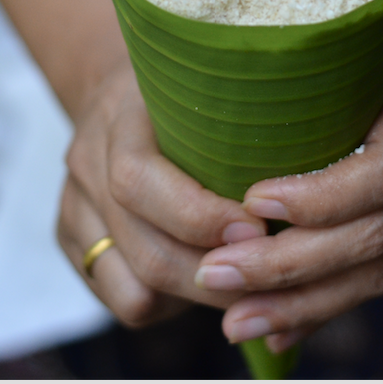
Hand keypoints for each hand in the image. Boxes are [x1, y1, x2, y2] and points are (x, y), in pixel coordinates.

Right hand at [57, 58, 268, 326]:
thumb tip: (309, 168)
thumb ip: (235, 114)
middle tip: (272, 274)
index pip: (138, 178)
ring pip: (133, 288)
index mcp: (117, 118)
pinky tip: (204, 280)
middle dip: (215, 274)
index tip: (257, 225)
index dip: (198, 215)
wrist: (110, 92)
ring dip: (198, 298)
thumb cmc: (176, 89)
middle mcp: (87, 166)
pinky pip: (123, 300)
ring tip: (248, 285)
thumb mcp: (201, 80)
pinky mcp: (74, 244)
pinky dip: (169, 303)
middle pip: (144, 249)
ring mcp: (73, 209)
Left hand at [192, 0, 382, 353]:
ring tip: (234, 315)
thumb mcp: (366, 15)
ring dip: (303, 300)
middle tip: (214, 273)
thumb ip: (316, 36)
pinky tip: (276, 324)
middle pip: (378, 234)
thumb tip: (218, 55)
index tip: (252, 197)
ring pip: (381, 267)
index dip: (323, 194)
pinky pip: (382, 275)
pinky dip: (325, 305)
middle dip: (292, 263)